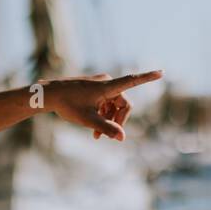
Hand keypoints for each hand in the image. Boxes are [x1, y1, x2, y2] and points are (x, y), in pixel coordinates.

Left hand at [42, 70, 163, 140]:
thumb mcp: (87, 120)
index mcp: (107, 86)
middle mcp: (106, 82)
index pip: (132, 81)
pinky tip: (94, 128)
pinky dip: (102, 114)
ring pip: (113, 105)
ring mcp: (99, 85)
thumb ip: (106, 128)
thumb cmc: (67, 105)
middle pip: (123, 103)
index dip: (148, 78)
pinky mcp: (93, 89)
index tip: (162, 72)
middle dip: (117, 120)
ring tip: (97, 136)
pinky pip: (105, 102)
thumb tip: (123, 138)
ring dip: (109, 120)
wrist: (48, 94)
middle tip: (107, 137)